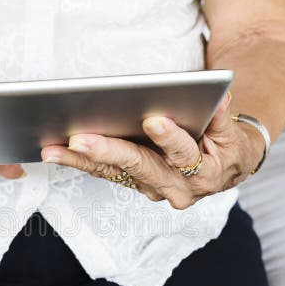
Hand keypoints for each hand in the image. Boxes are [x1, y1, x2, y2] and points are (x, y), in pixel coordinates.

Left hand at [40, 93, 264, 208]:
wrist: (227, 169)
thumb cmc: (226, 144)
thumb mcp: (231, 131)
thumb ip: (222, 116)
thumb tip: (218, 96)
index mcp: (204, 174)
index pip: (184, 154)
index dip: (170, 138)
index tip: (153, 121)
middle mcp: (176, 188)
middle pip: (139, 167)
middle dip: (108, 152)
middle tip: (80, 140)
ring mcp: (153, 189)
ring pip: (114, 173)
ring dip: (81, 161)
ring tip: (53, 149)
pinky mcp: (136, 185)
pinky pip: (106, 174)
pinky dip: (81, 163)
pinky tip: (56, 152)